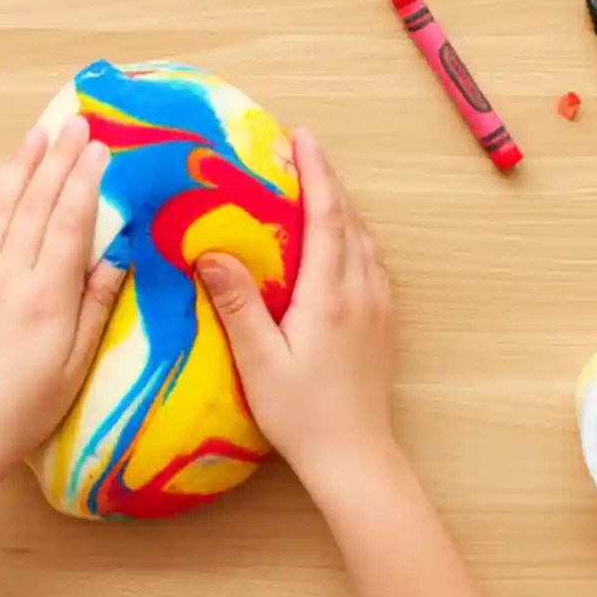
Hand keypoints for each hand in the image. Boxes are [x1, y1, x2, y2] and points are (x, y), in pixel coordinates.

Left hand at [0, 116, 126, 469]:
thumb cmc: (27, 406)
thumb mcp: (76, 364)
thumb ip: (97, 305)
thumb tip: (118, 255)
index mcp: (46, 297)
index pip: (68, 222)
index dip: (86, 180)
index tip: (100, 147)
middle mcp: (7, 275)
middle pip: (35, 202)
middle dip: (58, 158)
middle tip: (76, 123)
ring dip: (20, 165)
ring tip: (38, 134)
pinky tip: (0, 178)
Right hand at [196, 129, 395, 480]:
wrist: (355, 458)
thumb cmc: (301, 415)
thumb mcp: (259, 362)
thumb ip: (238, 305)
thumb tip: (212, 252)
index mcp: (329, 297)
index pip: (326, 218)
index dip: (315, 173)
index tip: (301, 137)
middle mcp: (361, 293)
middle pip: (350, 221)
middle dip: (327, 181)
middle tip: (301, 152)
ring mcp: (379, 309)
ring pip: (365, 241)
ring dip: (343, 209)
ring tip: (316, 189)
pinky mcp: (385, 326)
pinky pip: (372, 264)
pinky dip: (355, 238)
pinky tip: (340, 244)